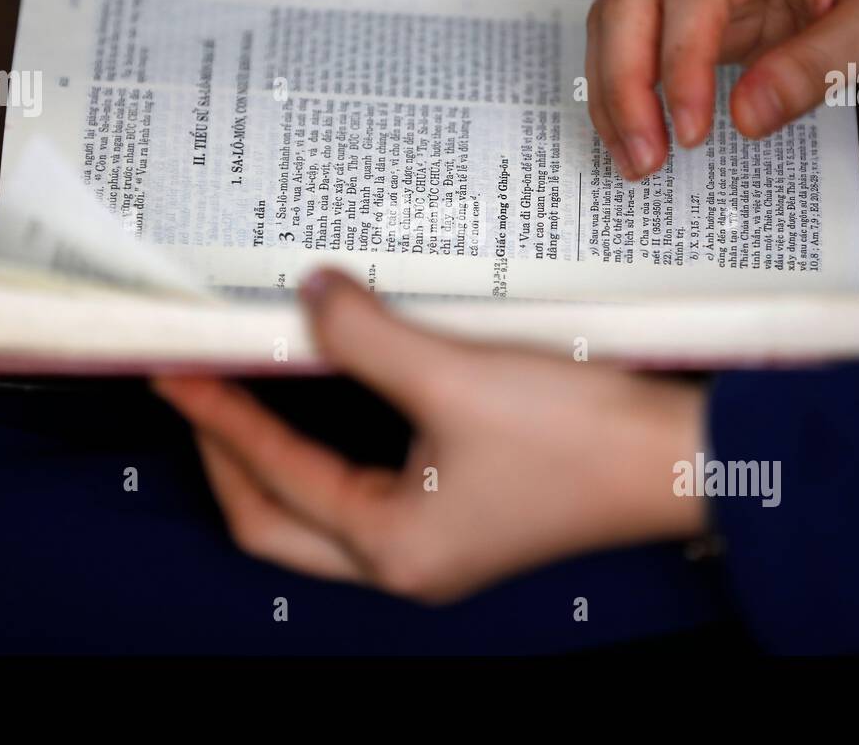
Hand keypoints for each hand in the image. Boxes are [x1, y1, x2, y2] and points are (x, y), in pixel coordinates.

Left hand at [153, 270, 705, 603]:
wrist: (682, 459)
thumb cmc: (578, 436)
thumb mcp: (455, 377)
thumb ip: (367, 337)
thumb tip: (310, 297)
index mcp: (391, 544)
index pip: (274, 476)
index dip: (219, 419)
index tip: (177, 372)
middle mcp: (405, 561)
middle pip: (277, 524)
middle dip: (229, 461)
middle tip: (200, 397)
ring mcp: (436, 546)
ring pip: (319, 514)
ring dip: (278, 459)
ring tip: (250, 396)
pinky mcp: (464, 518)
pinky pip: (365, 492)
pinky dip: (332, 451)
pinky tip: (335, 402)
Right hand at [586, 0, 858, 178]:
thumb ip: (817, 69)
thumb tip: (742, 119)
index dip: (680, 64)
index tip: (691, 133)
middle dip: (624, 84)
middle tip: (645, 158)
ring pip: (620, 21)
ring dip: (615, 93)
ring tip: (637, 160)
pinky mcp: (701, 11)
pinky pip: (642, 45)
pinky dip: (631, 93)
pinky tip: (644, 138)